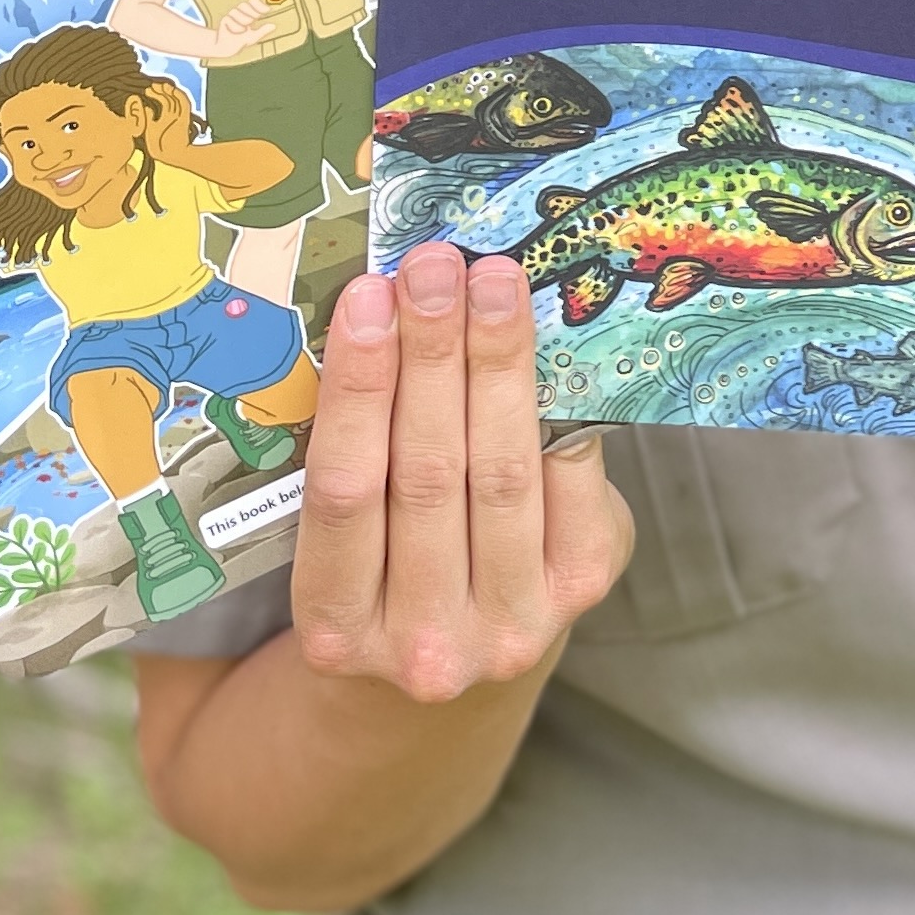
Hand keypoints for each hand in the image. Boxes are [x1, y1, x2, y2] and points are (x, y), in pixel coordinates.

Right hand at [208, 1, 283, 60]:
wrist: (227, 49)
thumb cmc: (241, 41)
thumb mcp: (254, 37)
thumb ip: (262, 31)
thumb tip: (273, 26)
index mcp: (249, 14)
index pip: (253, 2)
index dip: (259, 4)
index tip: (267, 10)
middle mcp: (239, 13)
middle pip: (244, 4)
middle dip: (251, 11)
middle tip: (253, 20)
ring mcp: (231, 17)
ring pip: (235, 11)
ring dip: (242, 20)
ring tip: (244, 29)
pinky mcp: (224, 21)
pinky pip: (229, 19)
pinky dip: (234, 26)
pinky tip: (236, 32)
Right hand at [291, 245, 631, 705]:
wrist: (463, 644)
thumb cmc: (387, 564)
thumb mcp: (346, 538)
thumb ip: (352, 453)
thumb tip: (381, 310)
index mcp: (337, 630)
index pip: (344, 493)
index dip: (359, 389)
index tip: (366, 298)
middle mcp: (423, 646)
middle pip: (428, 474)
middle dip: (431, 355)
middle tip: (431, 268)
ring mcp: (508, 625)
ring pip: (501, 471)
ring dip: (495, 361)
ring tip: (490, 281)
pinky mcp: (578, 591)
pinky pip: (570, 481)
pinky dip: (554, 407)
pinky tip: (545, 341)